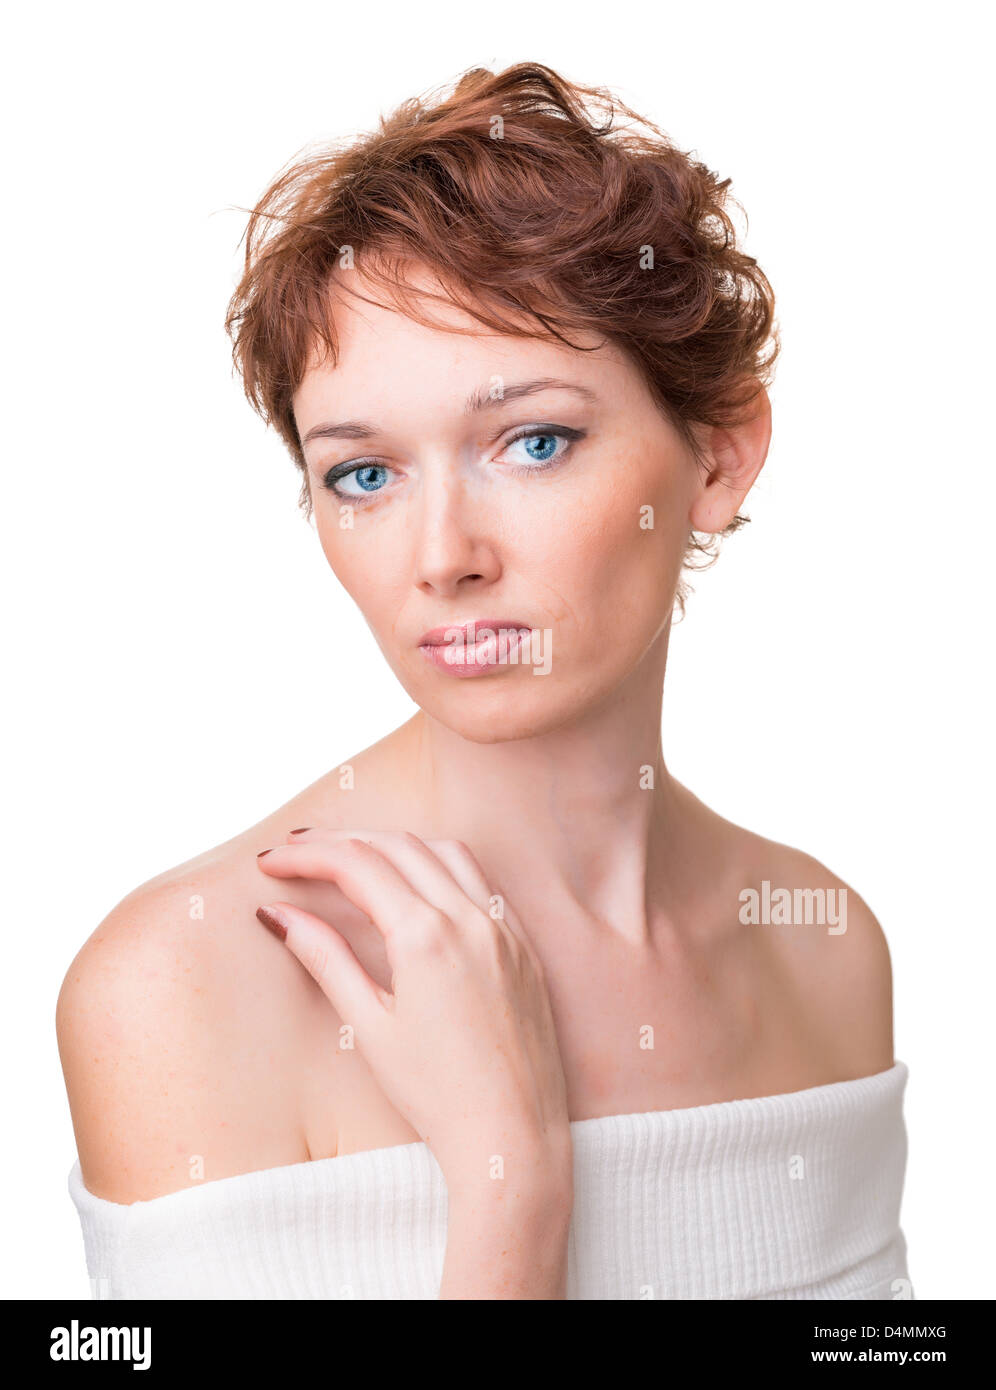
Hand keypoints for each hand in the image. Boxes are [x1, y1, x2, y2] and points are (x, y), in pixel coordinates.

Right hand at [255, 829, 572, 1207]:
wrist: (513, 1135)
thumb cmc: (438, 1094)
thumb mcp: (370, 1027)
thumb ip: (325, 959)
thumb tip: (278, 914)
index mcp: (426, 936)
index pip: (357, 865)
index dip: (307, 857)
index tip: (270, 862)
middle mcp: (470, 918)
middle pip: (396, 845)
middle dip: (341, 840)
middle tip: (297, 852)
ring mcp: (504, 928)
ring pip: (444, 851)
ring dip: (393, 843)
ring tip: (351, 857)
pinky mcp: (524, 946)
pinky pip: (481, 881)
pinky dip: (439, 865)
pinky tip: (417, 884)